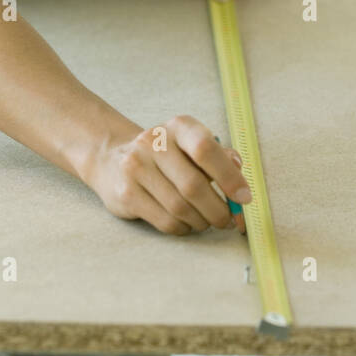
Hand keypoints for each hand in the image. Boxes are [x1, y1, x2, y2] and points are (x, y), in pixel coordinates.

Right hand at [85, 114, 252, 234]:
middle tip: (228, 221)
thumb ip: (218, 155)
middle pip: (194, 186)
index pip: (205, 149)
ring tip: (206, 221)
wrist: (112, 158)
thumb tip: (239, 170)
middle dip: (218, 210)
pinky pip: (165, 221)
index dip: (228, 176)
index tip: (244, 198)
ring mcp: (136, 167)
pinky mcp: (126, 194)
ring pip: (180, 208)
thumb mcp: (191, 145)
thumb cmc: (165, 155)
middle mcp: (154, 142)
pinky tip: (186, 223)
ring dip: (201, 221)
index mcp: (179, 127)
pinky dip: (183, 228)